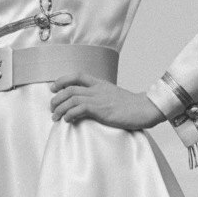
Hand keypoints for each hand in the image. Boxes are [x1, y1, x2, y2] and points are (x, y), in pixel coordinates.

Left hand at [50, 78, 165, 130]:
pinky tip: (67, 120)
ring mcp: (99, 98)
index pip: (78, 76)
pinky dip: (69, 114)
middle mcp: (98, 89)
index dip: (63, 80)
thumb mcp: (113, 96)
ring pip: (71, 98)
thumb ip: (101, 97)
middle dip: (56, 98)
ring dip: (59, 108)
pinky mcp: (101, 110)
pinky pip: (79, 109)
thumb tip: (89, 106)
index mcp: (101, 84)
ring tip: (55, 117)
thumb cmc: (131, 106)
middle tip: (51, 108)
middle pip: (70, 88)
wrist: (145, 109)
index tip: (53, 88)